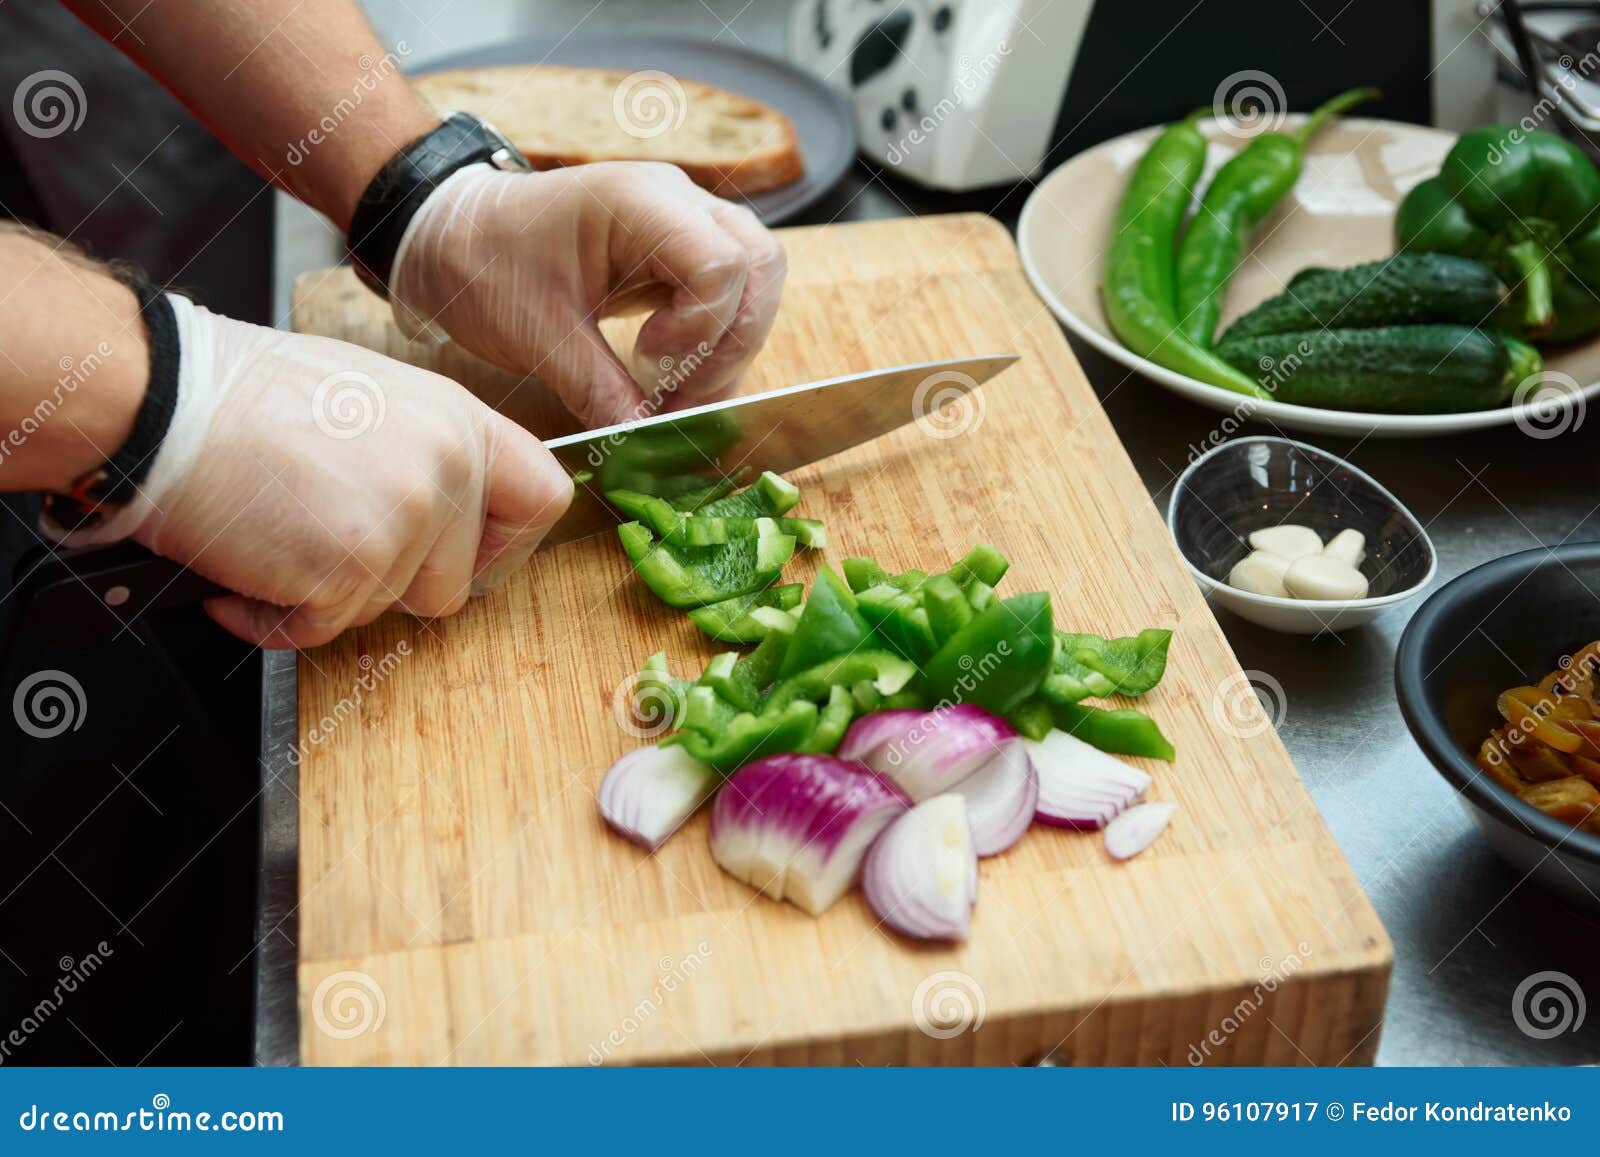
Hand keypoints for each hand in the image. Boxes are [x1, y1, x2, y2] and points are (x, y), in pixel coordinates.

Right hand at [55, 296, 571, 648]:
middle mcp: (446, 468)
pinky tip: (246, 569)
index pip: (543, 498)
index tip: (467, 557)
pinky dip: (276, 619)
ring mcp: (404, 519)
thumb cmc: (248, 397)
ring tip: (277, 536)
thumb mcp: (374, 398)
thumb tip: (460, 513)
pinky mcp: (350, 567)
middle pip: (456, 582)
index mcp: (459, 422)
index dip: (507, 544)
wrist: (161, 399)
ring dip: (328, 595)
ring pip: (389, 609)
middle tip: (329, 540)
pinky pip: (326, 631)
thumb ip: (430, 454)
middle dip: (391, 582)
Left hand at [389, 161, 786, 426]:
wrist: (454, 233)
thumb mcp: (536, 335)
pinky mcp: (680, 247)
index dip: (702, 327)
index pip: (723, 263)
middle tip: (678, 394)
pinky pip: (733, 290)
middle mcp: (675, 199)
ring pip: (758, 277)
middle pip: (760, 265)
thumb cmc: (484, 264)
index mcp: (637, 202)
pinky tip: (675, 374)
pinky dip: (717, 338)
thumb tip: (644, 442)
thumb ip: (598, 389)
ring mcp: (684, 219)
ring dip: (731, 344)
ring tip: (679, 391)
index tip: (650, 362)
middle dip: (731, 343)